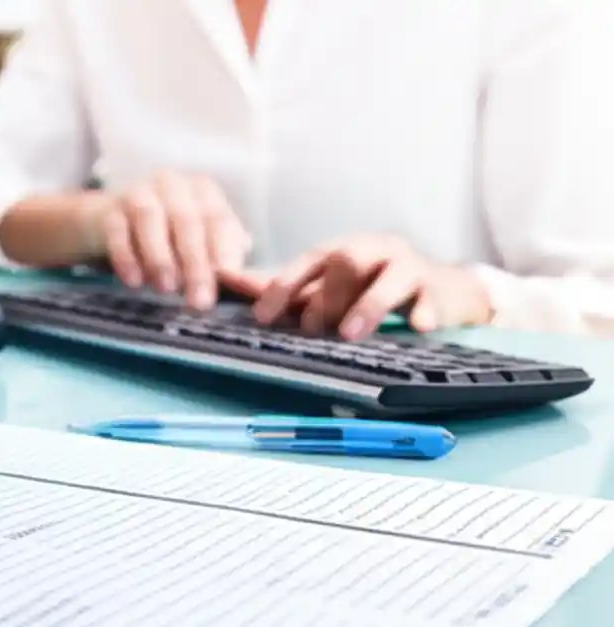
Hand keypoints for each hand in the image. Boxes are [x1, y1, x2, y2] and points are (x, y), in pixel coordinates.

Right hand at [96, 171, 250, 309]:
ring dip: (160, 257)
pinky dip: (126, 258)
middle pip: (187, 221)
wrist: (111, 222)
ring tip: (166, 289)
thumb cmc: (166, 235)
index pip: (218, 219)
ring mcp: (139, 193)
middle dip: (195, 264)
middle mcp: (172, 185)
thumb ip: (220, 256)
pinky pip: (117, 231)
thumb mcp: (198, 241)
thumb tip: (240, 280)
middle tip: (199, 301)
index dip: (224, 250)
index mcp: (202, 191)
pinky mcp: (110, 208)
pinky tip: (134, 282)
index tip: (227, 279)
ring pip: (150, 219)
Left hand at [250, 236, 493, 339]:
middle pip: (347, 260)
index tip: (262, 317)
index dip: (283, 286)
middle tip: (316, 329)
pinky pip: (432, 300)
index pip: (308, 260)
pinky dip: (425, 313)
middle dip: (328, 297)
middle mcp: (374, 252)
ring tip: (351, 333)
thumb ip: (284, 286)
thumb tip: (226, 277)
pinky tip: (419, 328)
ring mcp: (409, 269)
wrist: (442, 290)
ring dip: (368, 304)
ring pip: (390, 276)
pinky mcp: (437, 292)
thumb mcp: (327, 285)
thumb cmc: (372, 288)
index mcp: (342, 251)